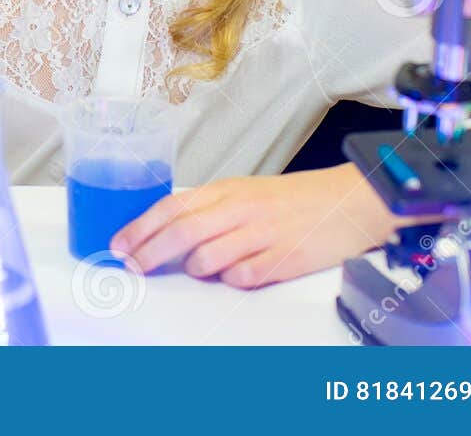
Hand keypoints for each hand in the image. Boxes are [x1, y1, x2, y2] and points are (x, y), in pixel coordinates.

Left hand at [110, 164, 397, 288]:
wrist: (351, 201)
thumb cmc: (296, 200)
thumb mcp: (247, 193)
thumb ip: (211, 210)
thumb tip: (169, 232)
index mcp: (228, 190)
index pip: (172, 206)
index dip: (141, 227)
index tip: (120, 244)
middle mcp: (241, 208)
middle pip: (182, 232)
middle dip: (150, 252)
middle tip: (132, 266)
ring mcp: (263, 233)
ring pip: (209, 258)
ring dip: (196, 269)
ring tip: (202, 268)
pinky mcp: (284, 258)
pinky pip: (244, 277)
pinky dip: (233, 280)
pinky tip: (240, 273)